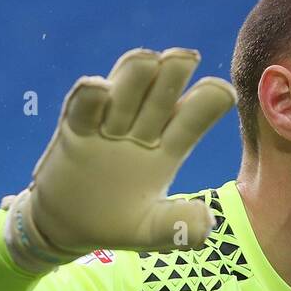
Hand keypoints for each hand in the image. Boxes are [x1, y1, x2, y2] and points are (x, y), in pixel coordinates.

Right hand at [3, 47, 235, 272]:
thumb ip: (179, 227)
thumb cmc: (116, 223)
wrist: (68, 227)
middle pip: (161, 95)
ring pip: (125, 90)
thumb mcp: (151, 232)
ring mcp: (108, 125)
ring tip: (148, 60)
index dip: (207, 103)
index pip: (193, 118)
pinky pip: (83, 107)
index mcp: (168, 149)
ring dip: (135, 73)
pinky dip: (90, 96)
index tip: (222, 93)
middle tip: (186, 57)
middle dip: (173, 75)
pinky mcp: (75, 129)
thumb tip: (208, 222)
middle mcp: (142, 129)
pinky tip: (99, 88)